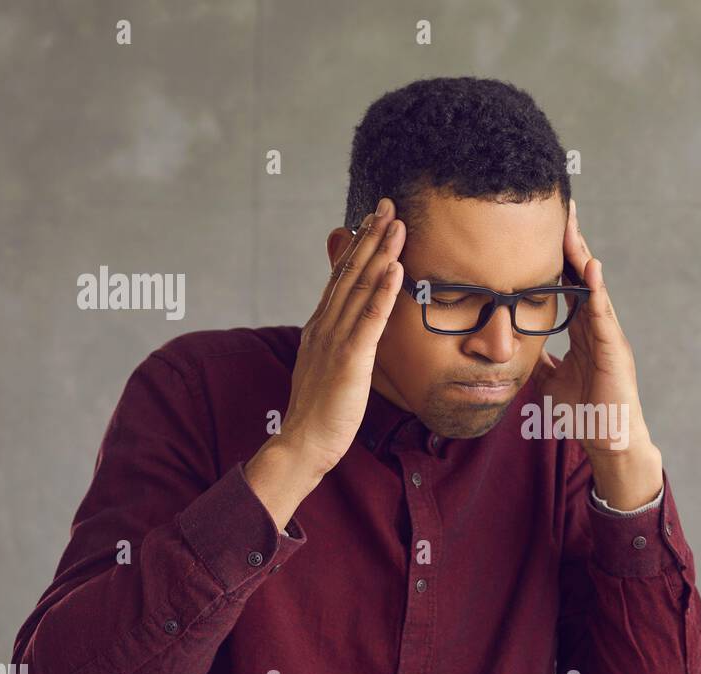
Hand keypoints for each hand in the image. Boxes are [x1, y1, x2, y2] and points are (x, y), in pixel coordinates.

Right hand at [279, 198, 405, 473]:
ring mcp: (335, 340)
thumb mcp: (330, 365)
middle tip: (387, 205)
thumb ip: (340, 340)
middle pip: (350, 272)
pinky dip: (383, 291)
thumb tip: (352, 325)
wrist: (303, 442)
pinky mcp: (348, 359)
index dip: (358, 246)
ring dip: (380, 253)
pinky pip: (370, 320)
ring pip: (360, 287)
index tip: (373, 219)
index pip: (341, 277)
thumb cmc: (320, 410)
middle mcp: (325, 325)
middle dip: (370, 236)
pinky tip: (395, 268)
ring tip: (396, 224)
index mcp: (321, 326)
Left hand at [534, 198, 662, 508]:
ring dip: (581, 256)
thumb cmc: (584, 414)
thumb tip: (515, 348)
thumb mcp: (549, 381)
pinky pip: (603, 313)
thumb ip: (538, 360)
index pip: (565, 285)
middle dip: (569, 242)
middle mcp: (596, 326)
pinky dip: (596, 289)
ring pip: (592, 287)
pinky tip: (589, 267)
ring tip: (571, 225)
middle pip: (580, 276)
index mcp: (581, 331)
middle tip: (561, 206)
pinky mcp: (615, 349)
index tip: (542, 226)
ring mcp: (608, 335)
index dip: (554, 256)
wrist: (607, 441)